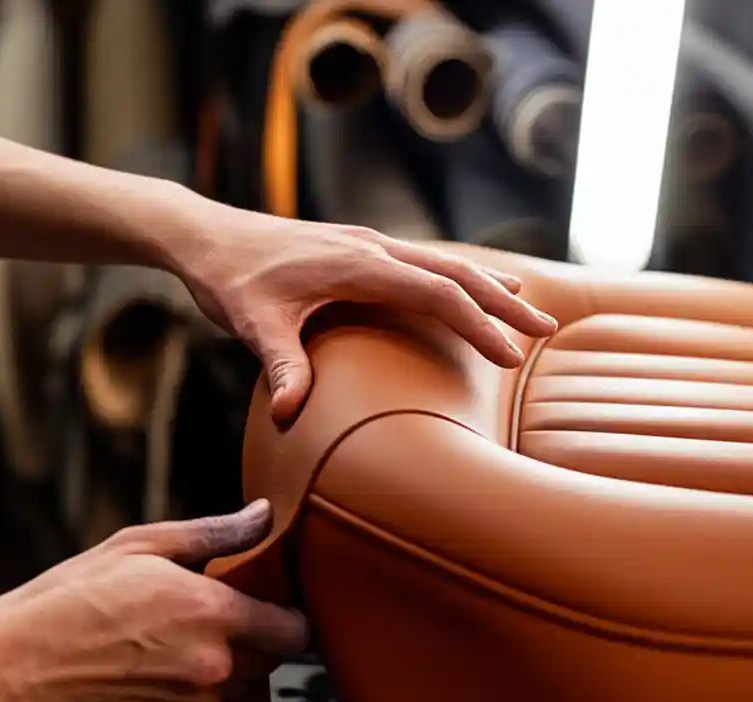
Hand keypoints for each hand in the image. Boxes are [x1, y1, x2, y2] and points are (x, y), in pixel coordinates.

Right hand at [0, 500, 305, 701]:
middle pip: (273, 661)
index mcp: (213, 614)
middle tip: (216, 617)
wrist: (15, 671)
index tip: (268, 602)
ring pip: (244, 691)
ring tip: (182, 644)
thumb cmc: (67, 604)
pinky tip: (166, 672)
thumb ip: (214, 533)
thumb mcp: (139, 546)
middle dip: (256, 639)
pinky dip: (202, 697)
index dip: (285, 613)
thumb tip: (263, 515)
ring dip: (230, 669)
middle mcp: (214, 669)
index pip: (295, 628)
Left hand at [177, 206, 558, 421]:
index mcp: (358, 264)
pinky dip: (454, 275)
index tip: (511, 356)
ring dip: (485, 284)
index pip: (436, 294)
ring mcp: (366, 244)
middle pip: (454, 273)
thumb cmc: (229, 280)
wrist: (205, 236)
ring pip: (442, 261)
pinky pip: (420, 260)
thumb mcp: (252, 325)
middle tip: (546, 331)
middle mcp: (371, 247)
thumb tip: (292, 414)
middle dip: (503, 302)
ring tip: (527, 306)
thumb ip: (281, 365)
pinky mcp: (356, 248)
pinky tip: (465, 287)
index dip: (477, 325)